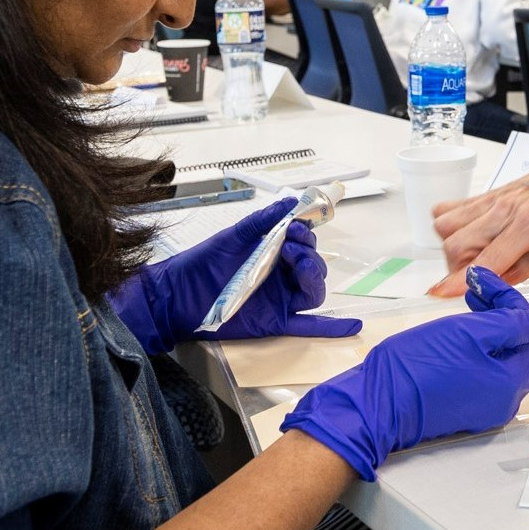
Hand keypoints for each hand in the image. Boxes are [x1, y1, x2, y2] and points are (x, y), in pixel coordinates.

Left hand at [108, 197, 360, 353]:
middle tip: (289, 248)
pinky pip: (306, 326)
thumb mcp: (233, 237)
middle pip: (314, 268)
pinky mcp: (274, 322)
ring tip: (298, 267)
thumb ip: (262, 221)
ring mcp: (280, 300)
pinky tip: (352, 325)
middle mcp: (281, 276)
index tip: (296, 228)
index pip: (305, 244)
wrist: (176, 295)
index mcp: (274, 253)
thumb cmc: (202, 263)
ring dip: (314, 277)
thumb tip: (291, 202)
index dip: (307, 236)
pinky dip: (331, 327)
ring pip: (313, 292)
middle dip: (309, 255)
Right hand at [281, 266, 528, 480]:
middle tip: (474, 295)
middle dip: (503, 315)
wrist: (377, 404)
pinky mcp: (467, 409)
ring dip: (493, 332)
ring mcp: (487, 408)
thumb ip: (509, 324)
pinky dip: (482, 351)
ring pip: (505, 360)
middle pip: (521, 346)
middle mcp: (507, 400)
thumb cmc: (418, 364)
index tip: (479, 280)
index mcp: (512, 381)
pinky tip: (461, 339)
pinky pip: (488, 374)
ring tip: (466, 313)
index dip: (508, 299)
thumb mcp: (467, 332)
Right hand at [428, 114, 528, 295]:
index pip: (487, 259)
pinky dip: (450, 228)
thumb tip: (501, 283)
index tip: (443, 294)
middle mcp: (503, 210)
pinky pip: (449, 209)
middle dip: (458, 270)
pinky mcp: (485, 195)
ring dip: (453, 249)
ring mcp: (491, 201)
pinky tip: (470, 237)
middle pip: (456, 244)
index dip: (462, 280)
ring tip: (476, 258)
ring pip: (446, 226)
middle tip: (479, 278)